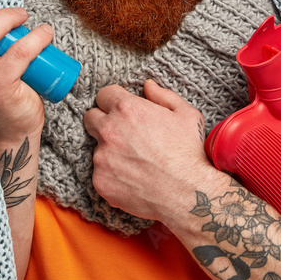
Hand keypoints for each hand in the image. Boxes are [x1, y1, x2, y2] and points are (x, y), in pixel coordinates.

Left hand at [83, 79, 217, 223]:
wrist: (187, 194)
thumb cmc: (189, 153)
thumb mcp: (186, 115)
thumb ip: (163, 95)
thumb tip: (148, 86)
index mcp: (127, 109)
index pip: (103, 94)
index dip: (114, 101)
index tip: (122, 110)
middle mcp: (109, 130)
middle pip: (91, 117)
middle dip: (103, 121)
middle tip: (123, 134)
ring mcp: (102, 157)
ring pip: (97, 148)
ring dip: (110, 151)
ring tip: (135, 161)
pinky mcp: (100, 181)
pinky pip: (100, 173)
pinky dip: (112, 174)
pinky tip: (133, 178)